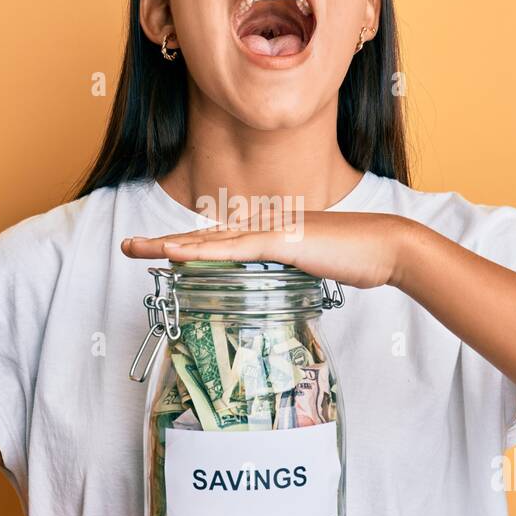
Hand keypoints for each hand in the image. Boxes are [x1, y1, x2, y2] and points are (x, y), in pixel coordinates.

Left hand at [121, 211, 415, 289]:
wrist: (387, 248)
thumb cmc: (357, 258)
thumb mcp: (315, 269)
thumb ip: (293, 274)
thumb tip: (281, 288)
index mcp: (271, 234)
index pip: (220, 242)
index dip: (188, 247)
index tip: (160, 253)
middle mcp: (264, 227)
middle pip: (204, 237)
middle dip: (164, 243)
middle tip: (128, 247)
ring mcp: (271, 232)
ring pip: (209, 240)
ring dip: (170, 244)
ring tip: (136, 248)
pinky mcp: (281, 243)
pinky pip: (232, 249)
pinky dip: (200, 251)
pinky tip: (175, 254)